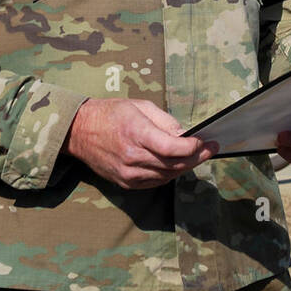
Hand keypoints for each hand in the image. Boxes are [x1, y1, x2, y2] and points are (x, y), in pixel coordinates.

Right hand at [65, 98, 218, 189]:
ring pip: (167, 176)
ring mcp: (128, 173)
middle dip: (196, 157)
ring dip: (184, 167)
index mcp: (136, 133)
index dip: (194, 147)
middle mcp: (133, 157)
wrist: (80, 131)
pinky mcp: (126, 183)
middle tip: (210, 150)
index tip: (207, 142)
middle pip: (174, 164)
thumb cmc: (111, 114)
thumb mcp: (140, 107)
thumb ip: (165, 122)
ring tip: (195, 156)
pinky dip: (168, 174)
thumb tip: (186, 135)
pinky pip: (155, 182)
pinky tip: (175, 164)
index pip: (173, 148)